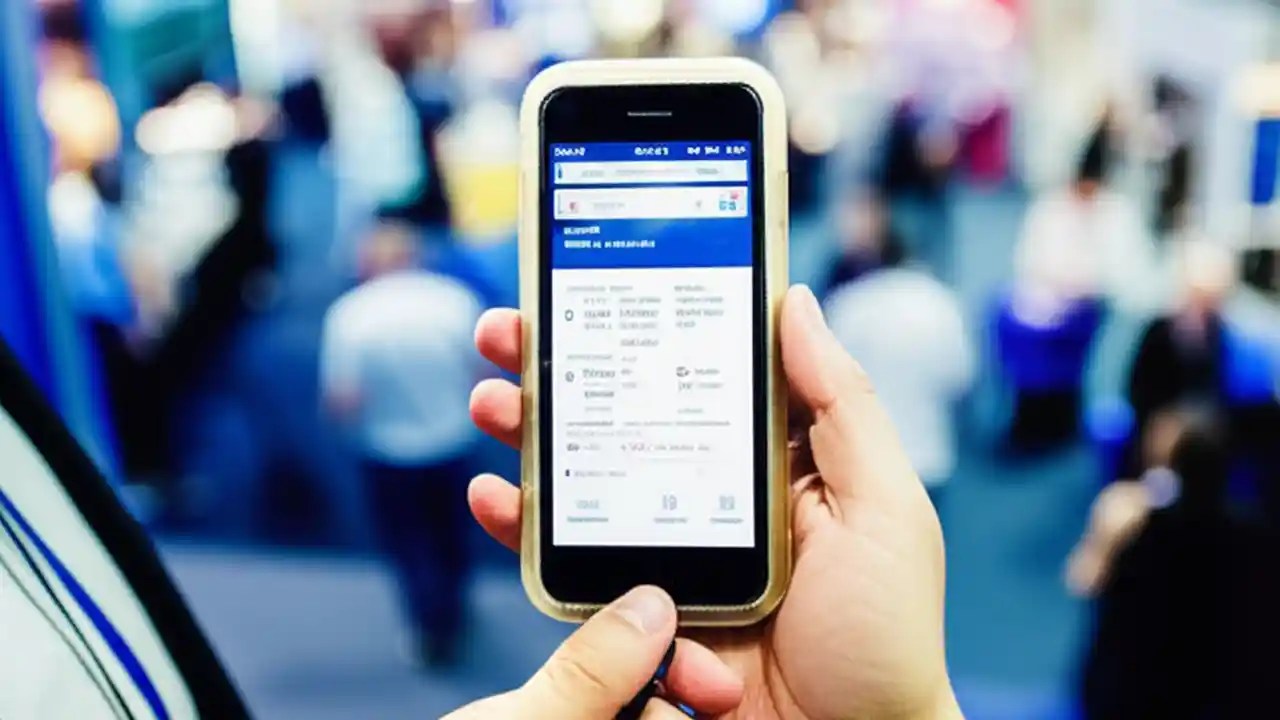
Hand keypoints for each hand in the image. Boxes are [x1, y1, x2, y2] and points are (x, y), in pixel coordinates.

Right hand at [467, 285, 961, 719]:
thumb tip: (794, 304)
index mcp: (768, 460)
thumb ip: (841, 406)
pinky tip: (496, 497)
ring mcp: (666, 551)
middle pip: (623, 415)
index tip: (588, 291)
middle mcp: (709, 494)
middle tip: (510, 333)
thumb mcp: (882, 506)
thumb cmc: (883, 633)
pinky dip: (523, 526)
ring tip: (493, 402)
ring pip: (584, 477)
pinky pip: (568, 559)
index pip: (692, 374)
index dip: (638, 330)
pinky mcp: (632, 607)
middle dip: (560, 371)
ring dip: (528, 434)